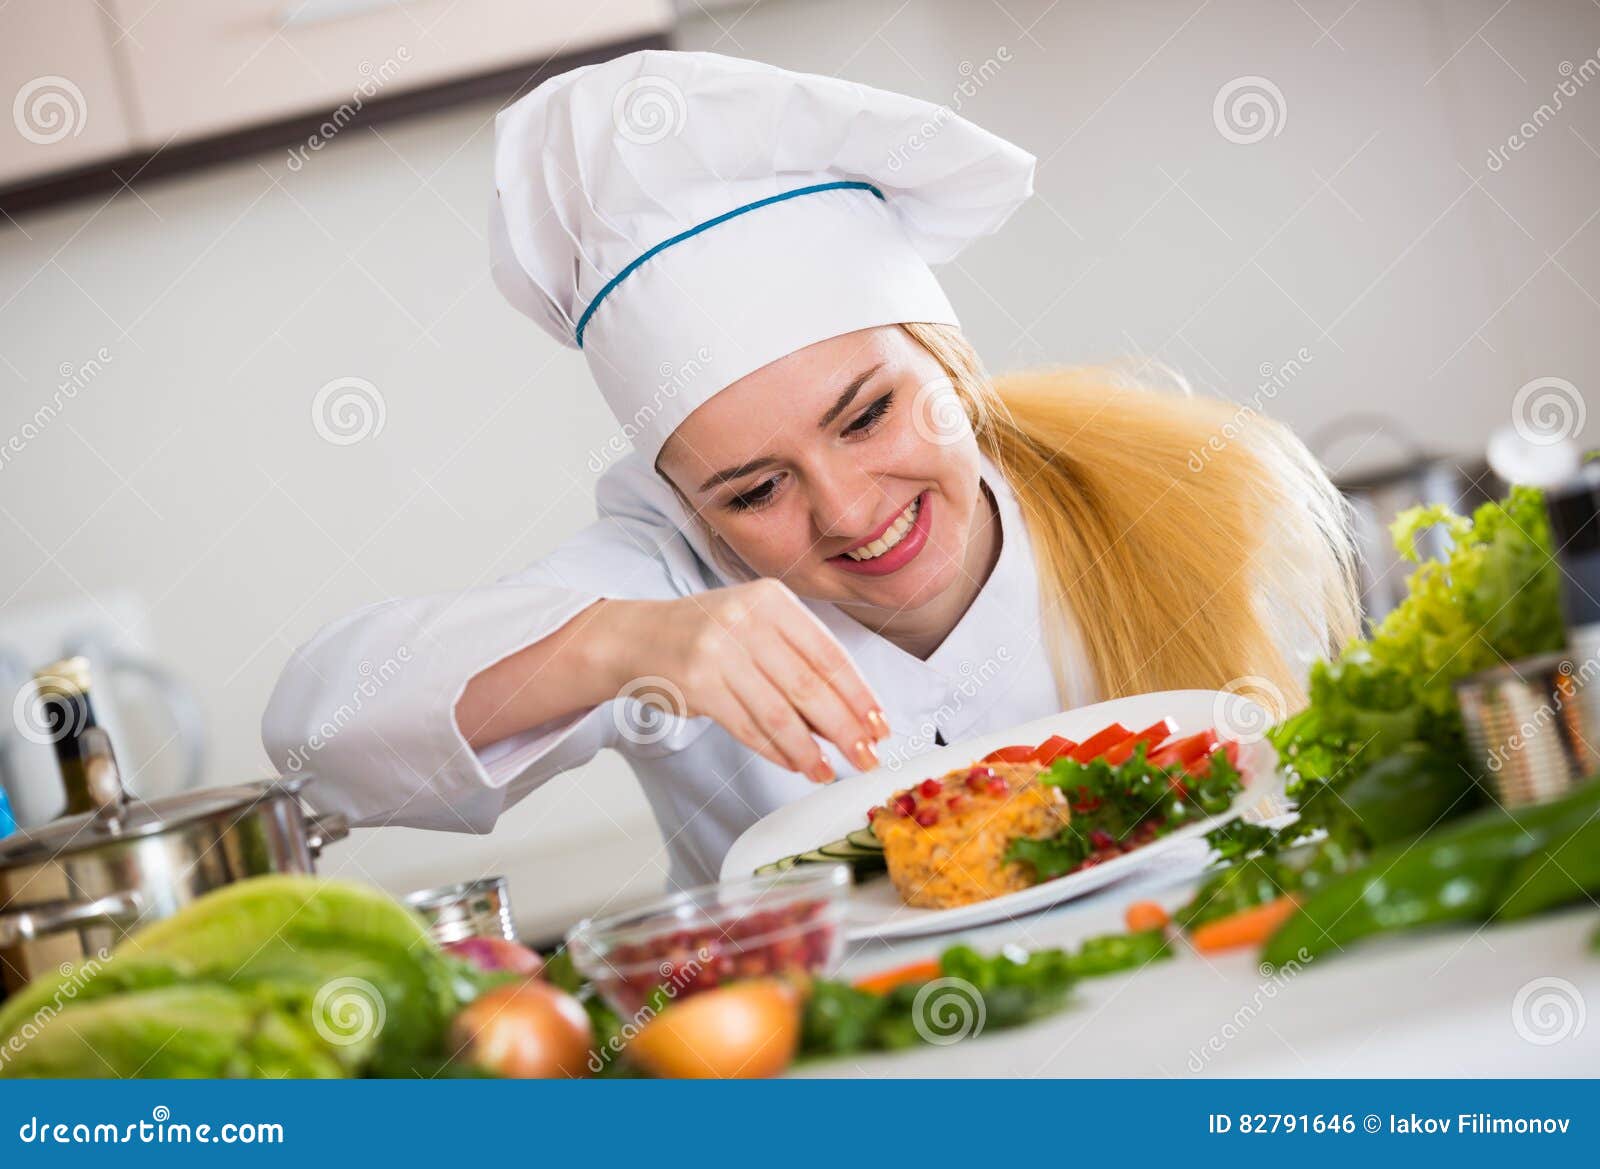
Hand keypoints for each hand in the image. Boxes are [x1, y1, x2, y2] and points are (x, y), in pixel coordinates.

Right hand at [597, 580, 888, 781]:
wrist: (636, 637)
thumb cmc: (708, 634)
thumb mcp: (755, 625)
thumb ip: (797, 659)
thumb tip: (850, 715)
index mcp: (771, 600)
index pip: (828, 654)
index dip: (858, 694)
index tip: (880, 725)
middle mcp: (746, 619)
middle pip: (809, 685)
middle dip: (844, 728)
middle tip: (866, 757)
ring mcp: (719, 651)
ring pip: (779, 713)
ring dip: (810, 750)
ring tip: (829, 772)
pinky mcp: (698, 685)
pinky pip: (748, 727)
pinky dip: (777, 751)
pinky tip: (796, 764)